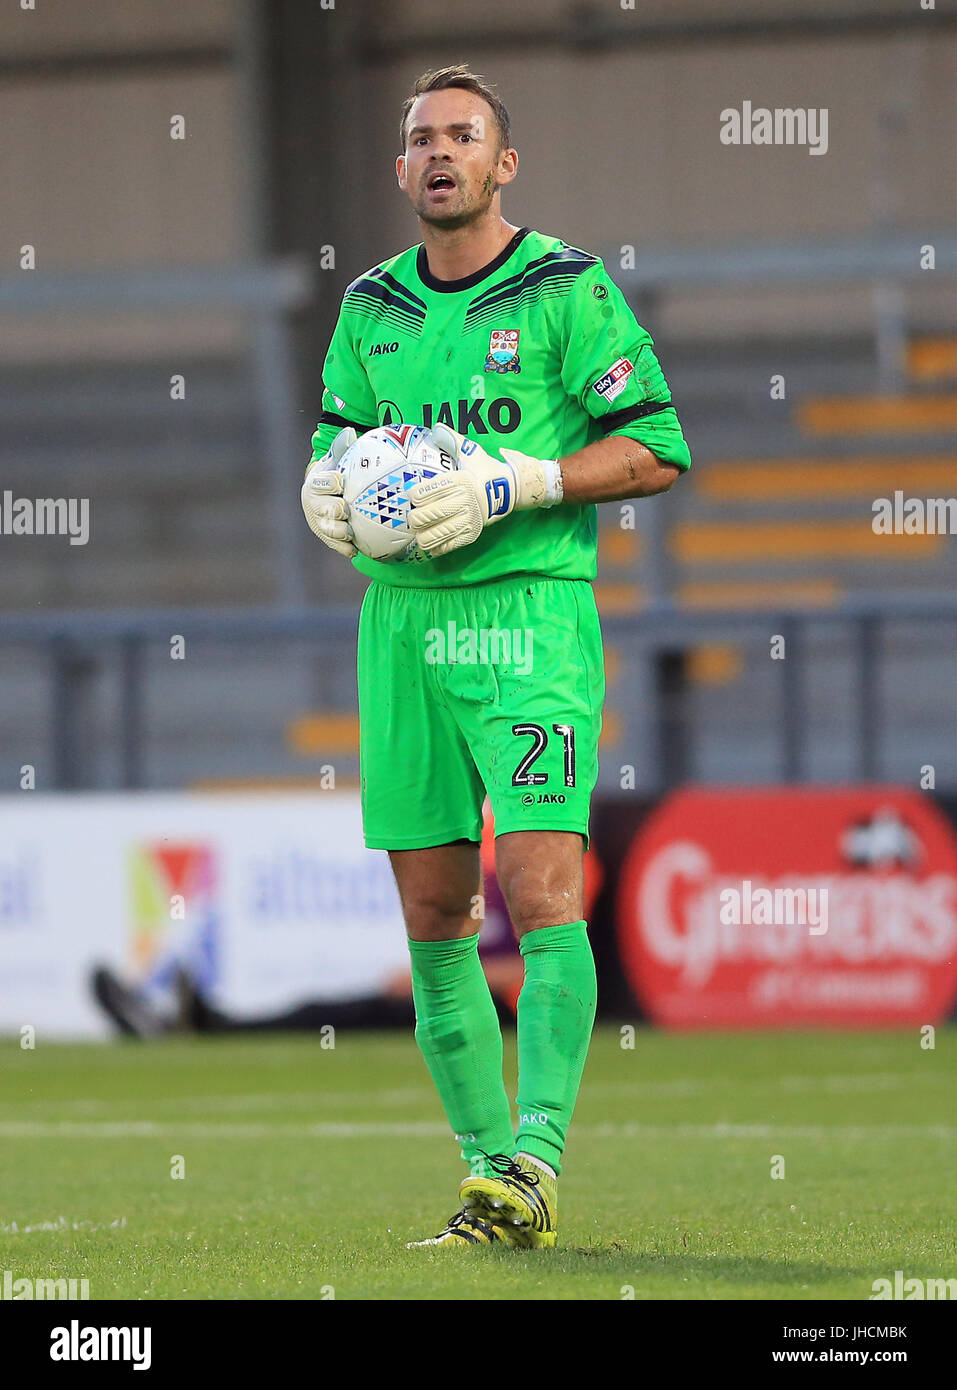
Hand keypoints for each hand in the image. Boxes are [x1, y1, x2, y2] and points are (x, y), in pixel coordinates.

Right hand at [300, 427, 356, 557]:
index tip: (341, 481)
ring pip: (328, 529)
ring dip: (340, 531)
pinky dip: (345, 547)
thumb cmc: (337, 474)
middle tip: (347, 509)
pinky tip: (356, 549)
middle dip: (336, 509)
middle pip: (325, 508)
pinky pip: (335, 545)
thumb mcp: (338, 460)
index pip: (322, 482)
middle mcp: (314, 504)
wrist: (330, 495)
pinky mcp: (326, 537)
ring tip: (351, 531)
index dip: (332, 482)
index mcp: (315, 484)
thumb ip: (342, 448)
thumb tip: (350, 432)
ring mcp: (319, 522)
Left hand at [407, 425, 562, 557]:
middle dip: (415, 518)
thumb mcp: (472, 452)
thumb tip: (436, 426)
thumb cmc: (486, 469)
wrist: (512, 488)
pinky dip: (437, 547)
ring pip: (436, 533)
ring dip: (423, 535)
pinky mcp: (473, 532)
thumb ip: (453, 440)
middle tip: (412, 517)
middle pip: (427, 514)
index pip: (427, 491)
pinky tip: (430, 545)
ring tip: (419, 533)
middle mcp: (462, 501)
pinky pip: (450, 545)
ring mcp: (468, 519)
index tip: (412, 496)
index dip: (415, 495)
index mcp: (459, 480)